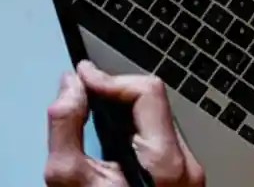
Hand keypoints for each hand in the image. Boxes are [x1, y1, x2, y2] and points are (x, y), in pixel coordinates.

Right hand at [45, 61, 204, 186]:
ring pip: (155, 121)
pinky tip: (109, 149)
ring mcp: (188, 177)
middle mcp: (186, 167)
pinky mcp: (183, 183)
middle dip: (113, 95)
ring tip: (92, 122)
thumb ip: (65, 127)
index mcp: (165, 163)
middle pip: (151, 102)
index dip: (108, 78)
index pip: (146, 90)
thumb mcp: (70, 181)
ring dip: (122, 115)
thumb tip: (69, 88)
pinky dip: (131, 135)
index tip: (81, 78)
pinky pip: (159, 142)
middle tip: (81, 97)